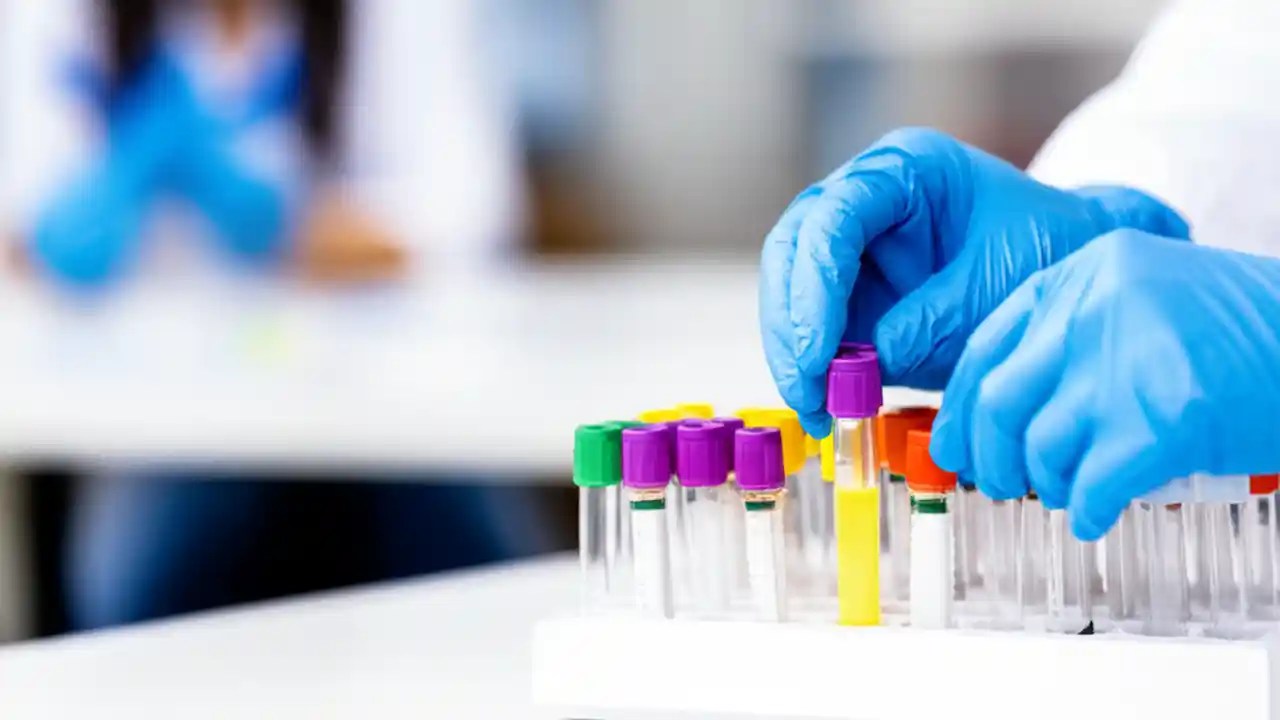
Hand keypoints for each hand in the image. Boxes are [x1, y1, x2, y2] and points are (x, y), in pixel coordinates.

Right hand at [758, 127, 1188, 435]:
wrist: (1067, 270)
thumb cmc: (1043, 256)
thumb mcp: (997, 287)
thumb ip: (929, 322)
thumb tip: (866, 362)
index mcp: (902, 170)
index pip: (833, 218)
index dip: (815, 287)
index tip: (817, 353)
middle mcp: (862, 199)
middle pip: (792, 251)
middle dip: (790, 325)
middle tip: (805, 388)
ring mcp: (849, 246)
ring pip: (788, 291)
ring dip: (792, 353)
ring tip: (815, 408)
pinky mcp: (848, 292)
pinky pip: (809, 326)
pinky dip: (811, 367)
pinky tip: (823, 406)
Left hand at [931, 230, 1279, 539]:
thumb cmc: (1243, 335)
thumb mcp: (1144, 302)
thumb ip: (1074, 338)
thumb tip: (1002, 413)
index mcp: (1085, 272)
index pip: (987, 345)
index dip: (961, 407)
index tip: (955, 444)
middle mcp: (1096, 306)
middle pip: (999, 399)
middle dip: (990, 456)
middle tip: (1002, 483)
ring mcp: (1128, 359)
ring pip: (1040, 446)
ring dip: (1046, 484)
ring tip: (1069, 493)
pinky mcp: (1166, 417)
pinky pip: (1093, 484)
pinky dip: (1087, 510)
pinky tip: (1097, 514)